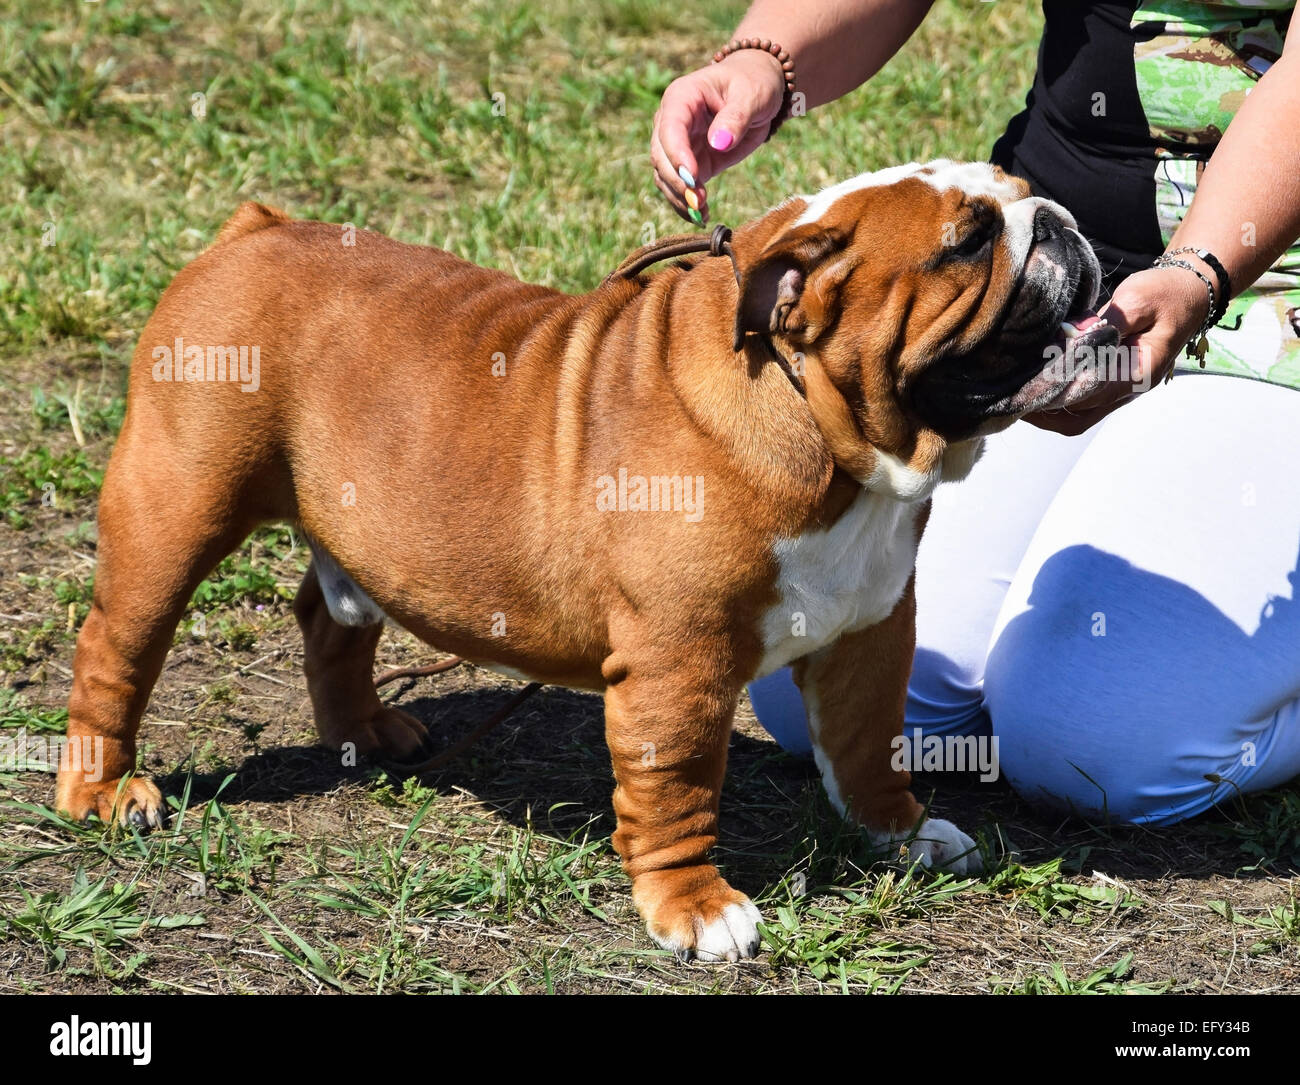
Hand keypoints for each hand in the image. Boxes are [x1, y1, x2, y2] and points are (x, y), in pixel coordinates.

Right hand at [651, 50, 786, 224]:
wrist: (756, 88)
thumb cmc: (753, 83)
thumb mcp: (751, 95)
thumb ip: (736, 117)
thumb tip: (718, 142)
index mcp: (681, 98)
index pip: (670, 129)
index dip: (677, 155)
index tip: (693, 177)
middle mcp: (671, 121)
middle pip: (661, 156)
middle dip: (677, 182)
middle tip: (698, 203)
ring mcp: (677, 144)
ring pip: (664, 176)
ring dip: (679, 198)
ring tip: (702, 213)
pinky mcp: (689, 163)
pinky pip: (679, 187)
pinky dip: (687, 204)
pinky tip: (704, 215)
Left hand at [1023, 265, 1211, 434]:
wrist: (1188, 292)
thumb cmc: (1164, 293)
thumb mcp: (1138, 299)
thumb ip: (1108, 322)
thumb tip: (1075, 337)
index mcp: (1139, 372)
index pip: (1088, 393)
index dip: (1055, 391)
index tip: (1025, 386)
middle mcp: (1128, 388)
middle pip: (1078, 418)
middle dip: (1043, 412)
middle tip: (1011, 398)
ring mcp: (1120, 389)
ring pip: (1076, 417)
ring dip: (1047, 411)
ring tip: (1016, 397)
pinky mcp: (1111, 382)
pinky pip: (1080, 403)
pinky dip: (1056, 400)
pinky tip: (1035, 386)